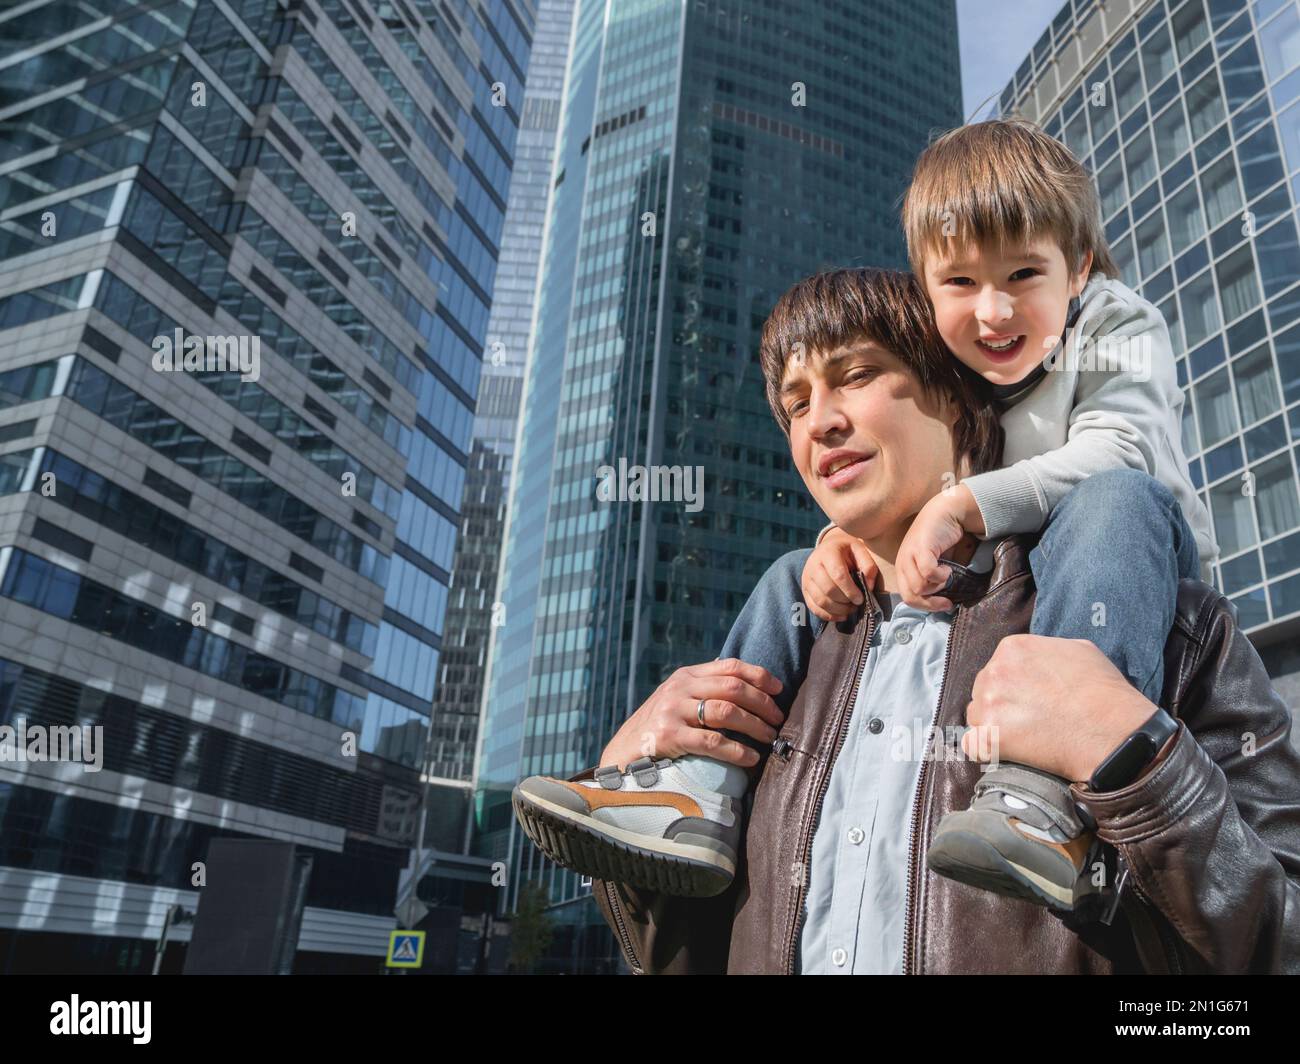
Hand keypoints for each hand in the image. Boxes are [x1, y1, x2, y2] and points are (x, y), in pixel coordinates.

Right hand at [600, 659, 785, 771]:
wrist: (621, 756)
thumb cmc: (657, 730)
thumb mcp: (677, 701)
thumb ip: (703, 691)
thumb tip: (744, 686)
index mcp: (685, 676)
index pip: (730, 666)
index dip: (759, 675)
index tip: (779, 690)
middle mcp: (679, 688)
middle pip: (733, 688)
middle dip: (763, 703)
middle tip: (778, 720)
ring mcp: (672, 711)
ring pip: (726, 712)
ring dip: (755, 726)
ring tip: (770, 739)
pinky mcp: (668, 737)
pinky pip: (712, 742)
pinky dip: (737, 751)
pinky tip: (750, 758)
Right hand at [800, 527, 878, 621]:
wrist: (827, 547)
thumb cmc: (846, 550)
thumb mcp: (860, 550)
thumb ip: (868, 566)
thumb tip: (869, 587)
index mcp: (828, 552)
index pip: (838, 575)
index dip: (850, 590)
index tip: (860, 599)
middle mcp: (813, 565)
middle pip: (828, 590)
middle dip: (845, 601)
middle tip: (857, 604)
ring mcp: (807, 579)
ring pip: (821, 601)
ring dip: (838, 610)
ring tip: (851, 609)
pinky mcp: (805, 590)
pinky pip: (814, 608)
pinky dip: (829, 616)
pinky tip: (842, 615)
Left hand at [895, 489, 971, 610]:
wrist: (946, 512)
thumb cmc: (941, 538)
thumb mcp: (932, 562)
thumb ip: (930, 580)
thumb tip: (940, 603)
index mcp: (903, 568)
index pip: (907, 597)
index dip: (926, 607)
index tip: (944, 605)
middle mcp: (903, 562)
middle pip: (911, 596)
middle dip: (931, 603)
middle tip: (947, 602)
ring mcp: (909, 555)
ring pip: (920, 587)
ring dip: (938, 586)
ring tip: (946, 574)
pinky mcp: (920, 549)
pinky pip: (928, 573)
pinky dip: (941, 575)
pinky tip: (948, 568)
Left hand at [960, 635, 1158, 782]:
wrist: (1113, 732)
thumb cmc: (1103, 692)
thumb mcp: (1078, 650)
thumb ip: (1046, 650)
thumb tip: (1036, 660)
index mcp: (1012, 648)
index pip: (996, 667)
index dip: (1011, 687)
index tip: (1027, 700)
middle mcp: (994, 672)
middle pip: (982, 691)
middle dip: (1000, 705)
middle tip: (1027, 720)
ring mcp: (990, 704)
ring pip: (976, 716)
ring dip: (993, 727)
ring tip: (1023, 737)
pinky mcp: (990, 737)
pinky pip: (971, 745)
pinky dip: (986, 751)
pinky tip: (1006, 752)